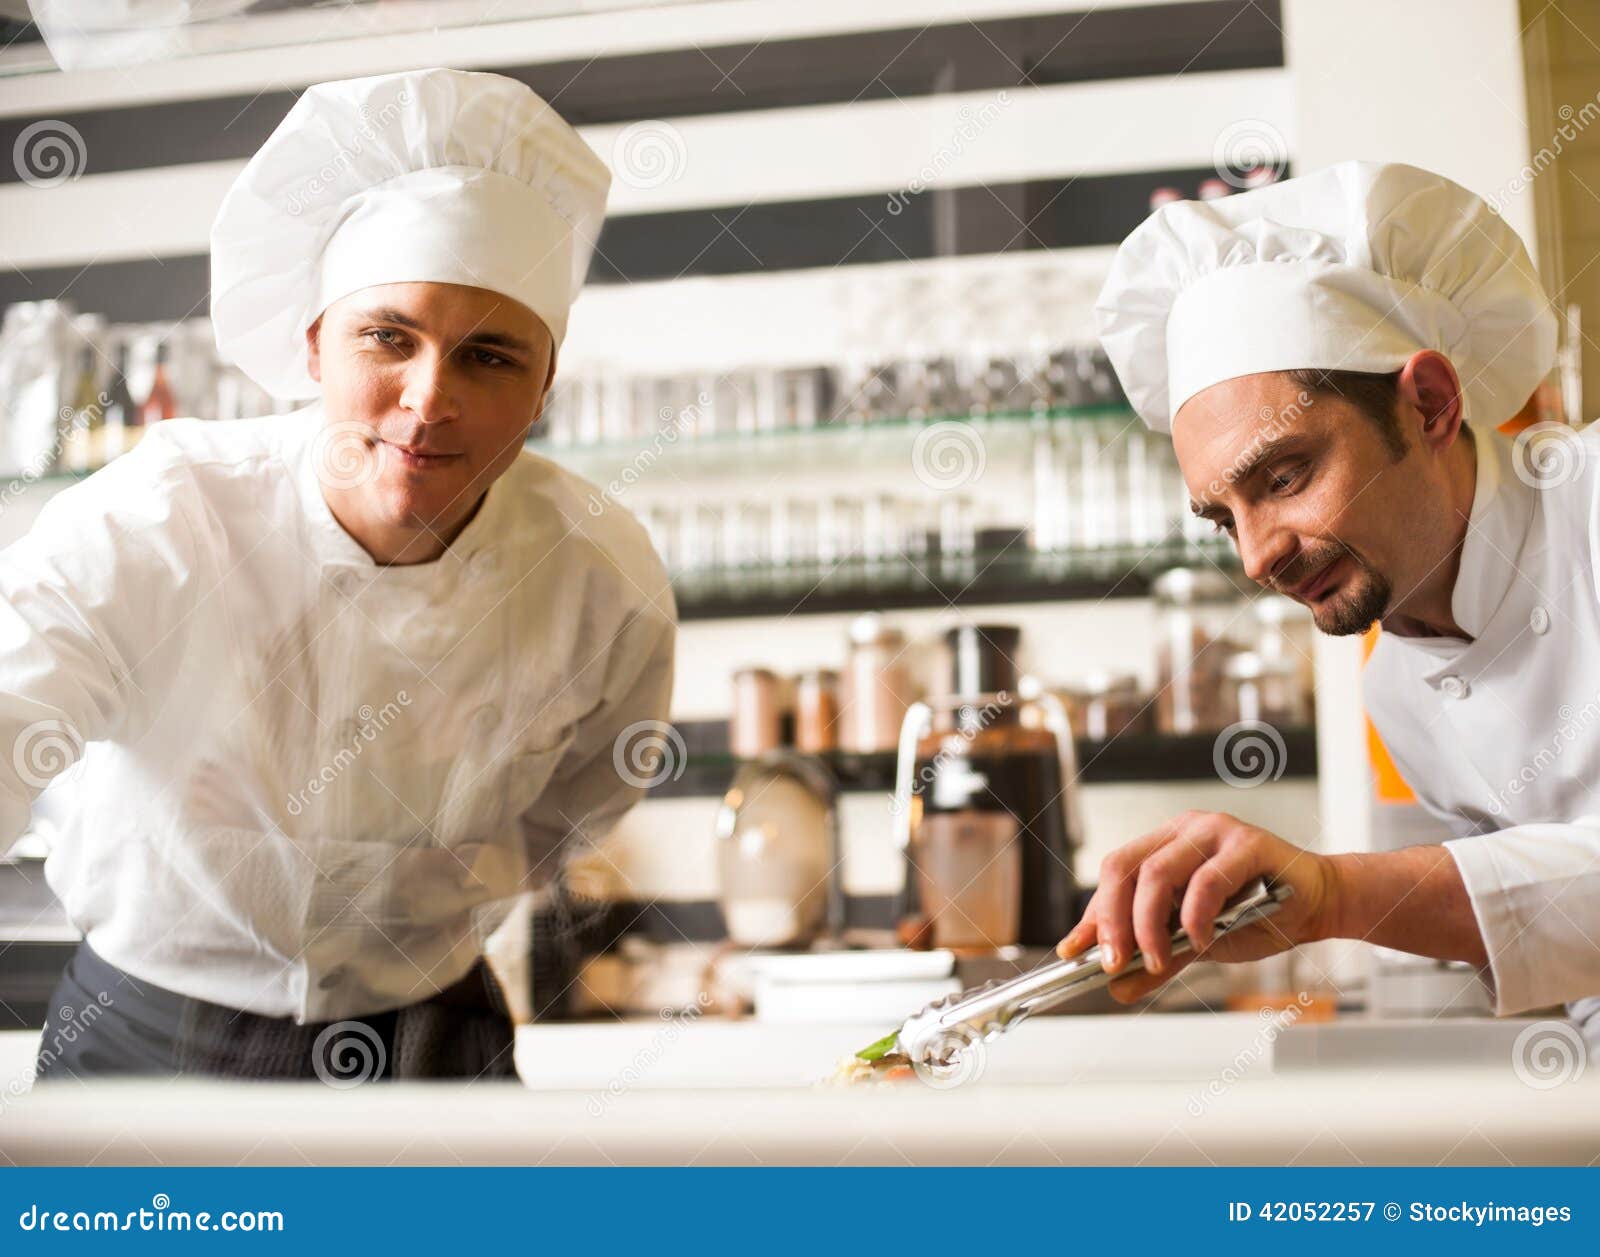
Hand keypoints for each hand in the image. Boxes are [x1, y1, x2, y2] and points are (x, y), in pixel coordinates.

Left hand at [1055, 810, 1338, 1003]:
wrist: (1319, 906)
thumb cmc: (1258, 912)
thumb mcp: (1197, 940)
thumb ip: (1159, 957)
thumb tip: (1117, 985)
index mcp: (1164, 844)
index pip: (1114, 873)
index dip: (1092, 913)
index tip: (1074, 951)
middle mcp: (1183, 831)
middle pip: (1124, 868)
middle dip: (1111, 921)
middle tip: (1113, 962)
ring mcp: (1214, 832)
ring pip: (1157, 874)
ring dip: (1149, 926)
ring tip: (1158, 959)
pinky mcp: (1248, 844)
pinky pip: (1206, 881)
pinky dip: (1195, 917)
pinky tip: (1201, 940)